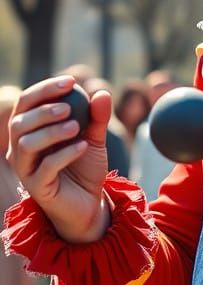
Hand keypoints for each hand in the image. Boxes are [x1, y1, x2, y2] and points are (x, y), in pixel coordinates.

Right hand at [7, 75, 111, 242]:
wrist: (89, 202)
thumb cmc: (85, 166)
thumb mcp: (94, 138)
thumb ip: (97, 117)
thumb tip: (101, 92)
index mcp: (30, 131)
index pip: (26, 103)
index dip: (44, 89)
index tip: (70, 82)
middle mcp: (21, 149)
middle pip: (19, 123)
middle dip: (42, 111)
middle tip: (68, 108)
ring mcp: (26, 169)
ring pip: (26, 144)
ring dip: (51, 132)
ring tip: (75, 128)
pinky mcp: (37, 188)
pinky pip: (44, 168)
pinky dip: (63, 154)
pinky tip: (82, 147)